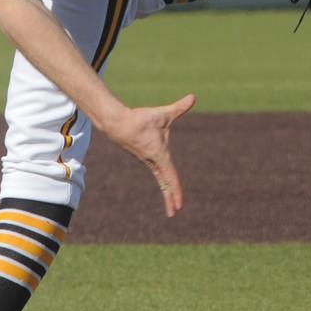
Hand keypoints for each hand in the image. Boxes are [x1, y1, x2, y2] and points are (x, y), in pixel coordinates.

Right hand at [101, 93, 196, 216]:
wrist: (116, 123)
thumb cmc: (140, 119)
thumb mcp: (163, 114)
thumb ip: (179, 107)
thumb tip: (194, 97)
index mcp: (159, 156)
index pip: (170, 177)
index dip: (176, 191)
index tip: (179, 205)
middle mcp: (153, 162)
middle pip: (164, 184)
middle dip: (170, 198)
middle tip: (174, 213)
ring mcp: (147, 161)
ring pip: (160, 179)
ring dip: (167, 192)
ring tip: (173, 205)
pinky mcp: (144, 158)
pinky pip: (157, 173)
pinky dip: (162, 182)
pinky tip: (165, 185)